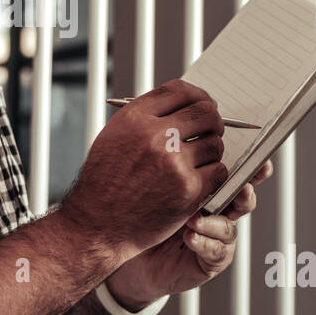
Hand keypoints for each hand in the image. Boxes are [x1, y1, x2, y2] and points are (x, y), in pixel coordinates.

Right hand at [59, 80, 226, 264]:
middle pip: (205, 112)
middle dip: (213, 120)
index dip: (197, 95)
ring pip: (215, 143)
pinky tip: (200, 180)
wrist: (97, 224)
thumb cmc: (104, 183)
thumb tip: (179, 107)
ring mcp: (174, 162)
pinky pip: (219, 171)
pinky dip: (213, 175)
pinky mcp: (189, 189)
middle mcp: (155, 135)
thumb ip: (143, 119)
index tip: (203, 103)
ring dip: (212, 151)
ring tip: (199, 161)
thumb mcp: (113, 137)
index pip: (179, 90)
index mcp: (134, 117)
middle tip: (212, 129)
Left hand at [105, 159, 273, 309]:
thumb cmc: (141, 208)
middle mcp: (218, 209)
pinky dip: (204, 242)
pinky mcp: (211, 259)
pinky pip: (215, 251)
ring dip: (215, 222)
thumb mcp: (152, 180)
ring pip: (229, 227)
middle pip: (242, 198)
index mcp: (210, 185)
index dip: (250, 165)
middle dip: (246, 192)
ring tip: (196, 218)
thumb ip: (170, 159)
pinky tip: (190, 236)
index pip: (233, 171)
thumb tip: (177, 128)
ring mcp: (217, 235)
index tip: (258, 159)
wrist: (128, 247)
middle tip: (241, 188)